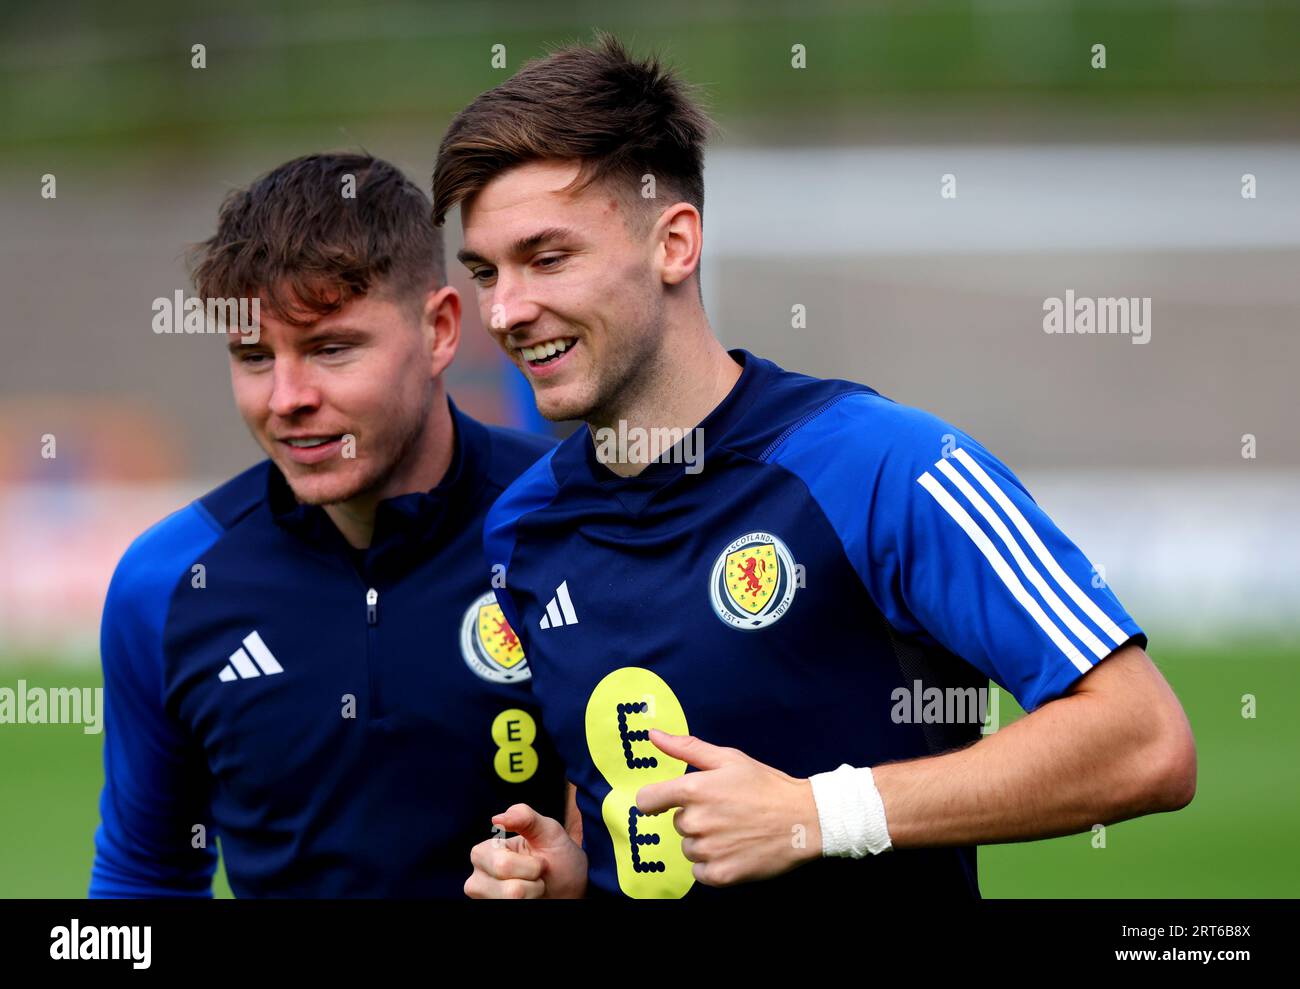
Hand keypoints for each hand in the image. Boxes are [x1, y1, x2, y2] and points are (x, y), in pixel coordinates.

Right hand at [464, 803, 587, 898]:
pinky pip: (514, 911)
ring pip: (514, 903)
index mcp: (484, 852)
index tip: (539, 860)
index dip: (532, 867)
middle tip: (538, 875)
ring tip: (534, 887)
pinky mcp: (492, 909)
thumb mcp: (548, 831)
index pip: (503, 866)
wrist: (569, 885)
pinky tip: (529, 898)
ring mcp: (484, 899)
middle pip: (510, 890)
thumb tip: (496, 819)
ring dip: (534, 895)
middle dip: (535, 881)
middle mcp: (477, 878)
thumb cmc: (556, 855)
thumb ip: (525, 817)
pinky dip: (531, 903)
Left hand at [636, 730, 821, 886]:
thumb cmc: (766, 786)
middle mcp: (695, 821)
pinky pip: (700, 871)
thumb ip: (686, 748)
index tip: (668, 802)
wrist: (803, 820)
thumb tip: (653, 735)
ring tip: (735, 831)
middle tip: (727, 812)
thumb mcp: (728, 759)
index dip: (656, 801)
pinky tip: (736, 850)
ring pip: (689, 848)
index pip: (647, 801)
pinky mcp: (719, 875)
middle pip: (677, 823)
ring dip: (706, 842)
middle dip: (697, 818)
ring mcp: (707, 850)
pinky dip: (714, 864)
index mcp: (693, 789)